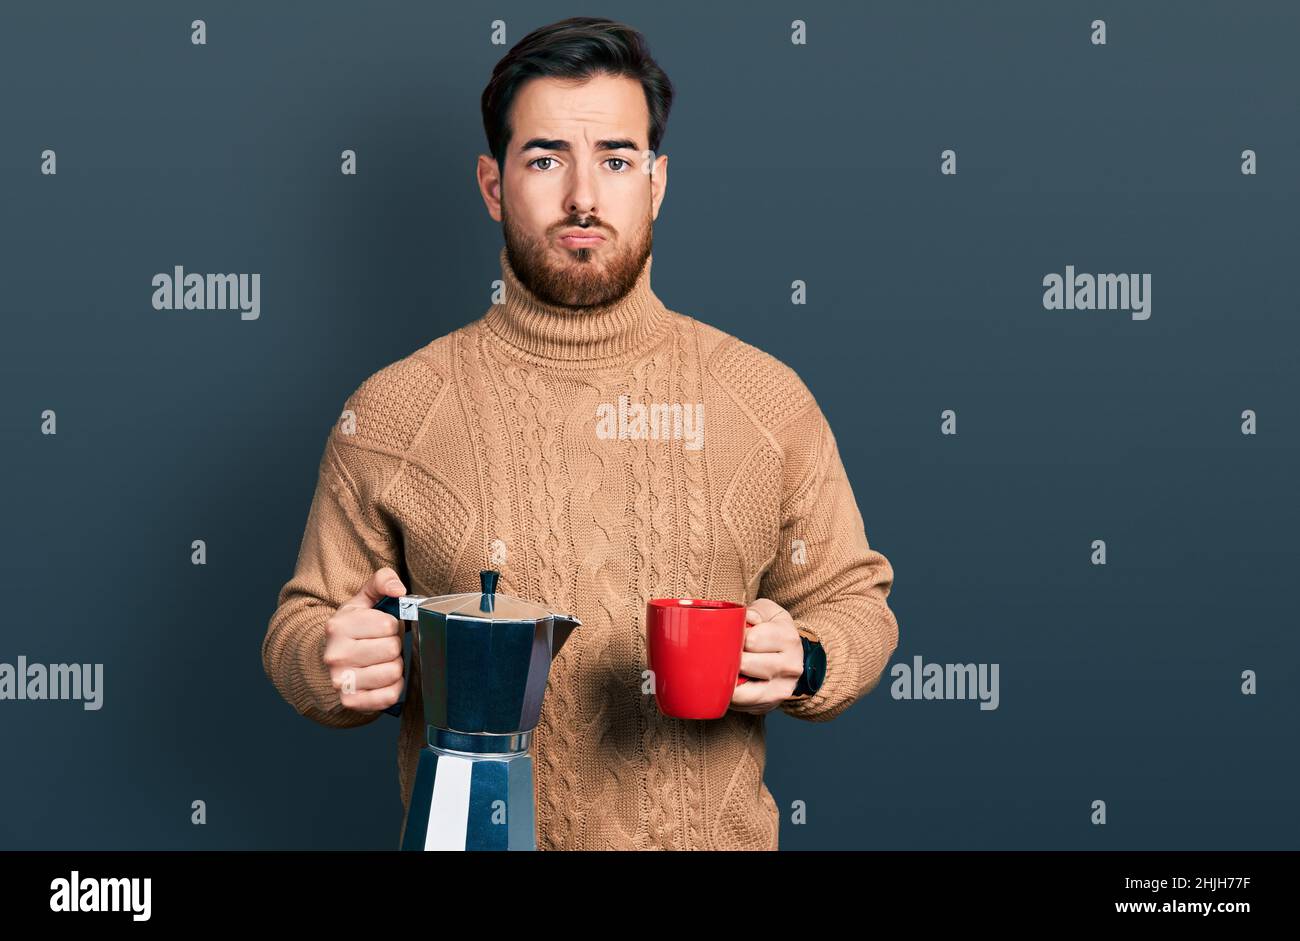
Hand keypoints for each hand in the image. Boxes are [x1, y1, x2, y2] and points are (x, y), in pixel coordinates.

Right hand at [323, 566, 406, 711]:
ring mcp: (341, 682)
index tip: (380, 628)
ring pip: (394, 673)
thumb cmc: (352, 629)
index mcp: (338, 627)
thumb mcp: (363, 600)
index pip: (388, 625)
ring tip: (380, 661)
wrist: (329, 659)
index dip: (391, 625)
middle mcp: (335, 655)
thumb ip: (382, 581)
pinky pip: (390, 695)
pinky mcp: (351, 702)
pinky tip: (382, 679)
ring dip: (394, 667)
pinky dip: (393, 688)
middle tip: (381, 646)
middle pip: (392, 649)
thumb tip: (398, 590)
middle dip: (394, 646)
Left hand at [729, 598, 804, 715]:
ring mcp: (782, 689)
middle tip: (723, 652)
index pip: (752, 639)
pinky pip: (742, 704)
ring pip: (742, 691)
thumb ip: (755, 611)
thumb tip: (743, 619)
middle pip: (745, 665)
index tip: (731, 635)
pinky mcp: (771, 704)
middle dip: (729, 658)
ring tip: (722, 669)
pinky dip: (730, 695)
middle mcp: (790, 666)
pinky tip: (728, 684)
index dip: (734, 636)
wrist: (792, 656)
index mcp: (788, 638)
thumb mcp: (769, 612)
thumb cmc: (773, 631)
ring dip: (727, 680)